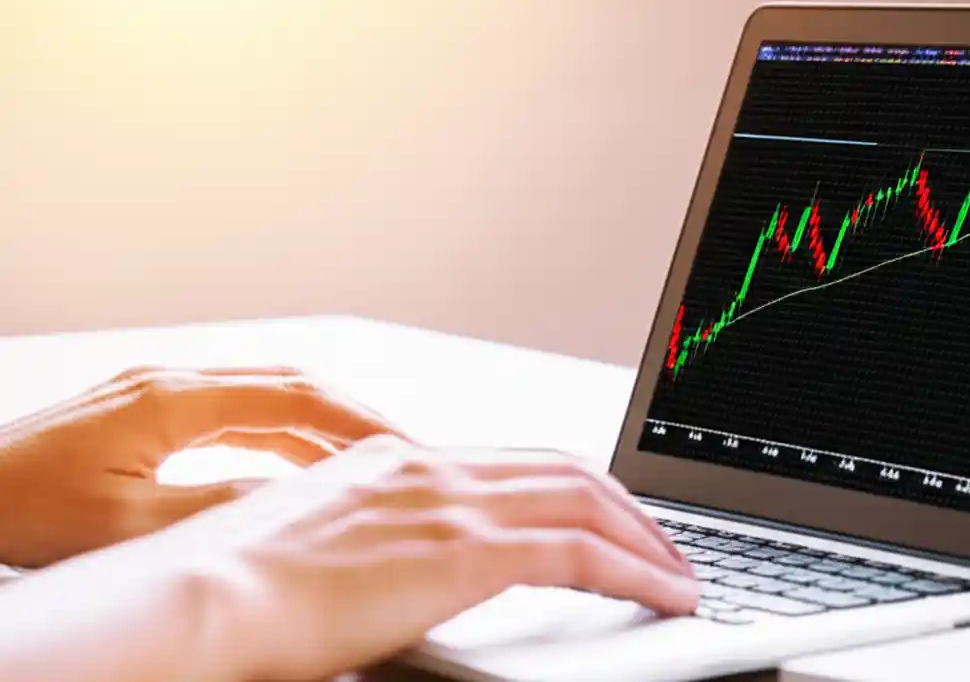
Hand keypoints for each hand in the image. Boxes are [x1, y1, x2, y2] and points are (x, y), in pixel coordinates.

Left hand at [0, 366, 399, 567]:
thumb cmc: (19, 512)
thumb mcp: (129, 527)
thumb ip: (219, 509)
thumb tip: (294, 504)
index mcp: (171, 401)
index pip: (291, 396)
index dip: (353, 420)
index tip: (398, 445)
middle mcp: (167, 382)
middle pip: (285, 383)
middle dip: (347, 414)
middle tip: (398, 448)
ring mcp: (153, 391)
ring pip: (260, 393)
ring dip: (315, 422)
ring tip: (361, 459)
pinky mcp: (141, 410)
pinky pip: (230, 409)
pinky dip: (276, 431)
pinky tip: (294, 461)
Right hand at [160, 436, 696, 680]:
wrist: (198, 600)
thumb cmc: (234, 592)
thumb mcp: (319, 549)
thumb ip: (377, 547)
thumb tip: (404, 572)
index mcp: (397, 464)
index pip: (514, 464)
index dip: (574, 490)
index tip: (606, 517)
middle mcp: (432, 468)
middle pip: (563, 472)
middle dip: (625, 507)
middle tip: (662, 543)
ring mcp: (452, 503)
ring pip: (586, 502)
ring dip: (644, 537)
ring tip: (676, 572)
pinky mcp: (466, 551)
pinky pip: (580, 553)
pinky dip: (635, 570)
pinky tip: (663, 594)